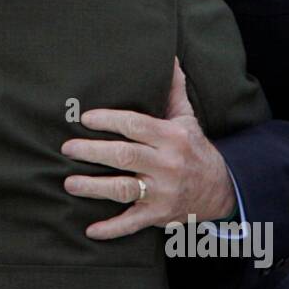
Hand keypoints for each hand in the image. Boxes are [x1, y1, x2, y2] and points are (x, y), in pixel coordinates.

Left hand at [61, 58, 234, 239]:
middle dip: (92, 152)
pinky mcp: (158, 215)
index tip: (85, 119)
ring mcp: (163, 192)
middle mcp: (167, 164)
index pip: (135, 125)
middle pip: (124, 156)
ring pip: (122, 189)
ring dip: (93, 187)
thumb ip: (173, 91)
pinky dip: (111, 229)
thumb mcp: (187, 119)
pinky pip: (132, 223)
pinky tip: (90, 231)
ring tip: (68, 183)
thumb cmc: (194, 149)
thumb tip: (170, 58)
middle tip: (66, 148)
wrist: (222, 190)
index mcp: (172, 138)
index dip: (108, 121)